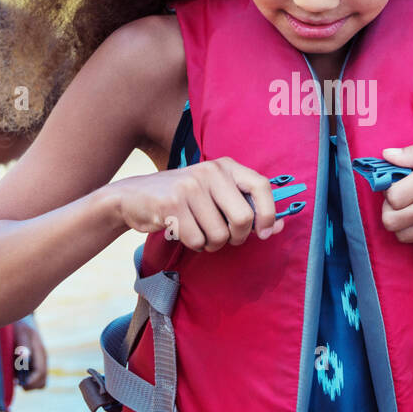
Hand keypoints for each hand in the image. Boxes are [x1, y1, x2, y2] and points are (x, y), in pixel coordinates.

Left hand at [13, 321, 47, 389]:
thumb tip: (25, 358)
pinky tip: (16, 375)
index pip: (40, 372)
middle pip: (42, 382)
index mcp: (40, 351)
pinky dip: (26, 381)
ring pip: (40, 383)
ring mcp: (39, 362)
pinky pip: (34, 380)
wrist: (20, 320)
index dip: (31, 382)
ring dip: (28, 384)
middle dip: (29, 385)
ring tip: (16, 378)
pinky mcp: (34, 365)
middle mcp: (42, 359)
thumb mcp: (20, 332)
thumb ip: (23, 344)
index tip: (19, 384)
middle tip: (15, 382)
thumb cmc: (18, 326)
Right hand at [113, 157, 284, 252]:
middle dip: (236, 237)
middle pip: (243, 218)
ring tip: (197, 231)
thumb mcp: (214, 194)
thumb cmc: (182, 200)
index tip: (265, 232)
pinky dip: (194, 245)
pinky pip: (197, 240)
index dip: (269, 213)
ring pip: (219, 235)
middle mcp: (210, 172)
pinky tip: (182, 232)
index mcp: (225, 166)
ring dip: (211, 244)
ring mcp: (190, 186)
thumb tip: (279, 226)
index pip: (261, 186)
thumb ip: (246, 207)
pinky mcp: (172, 204)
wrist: (133, 197)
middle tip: (225, 237)